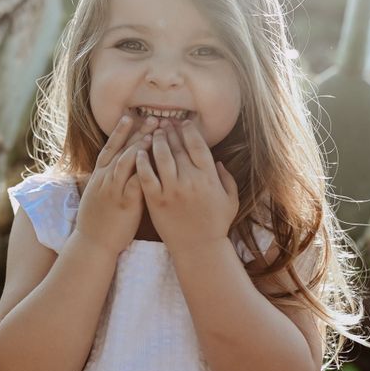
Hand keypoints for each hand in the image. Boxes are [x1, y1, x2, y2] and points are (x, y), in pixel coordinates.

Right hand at [76, 113, 158, 255]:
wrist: (92, 243)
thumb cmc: (100, 220)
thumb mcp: (99, 194)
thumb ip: (110, 179)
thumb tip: (121, 166)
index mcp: (99, 176)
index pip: (110, 147)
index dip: (120, 131)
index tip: (131, 116)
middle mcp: (105, 179)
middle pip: (121, 150)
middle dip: (136, 133)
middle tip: (152, 118)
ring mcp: (113, 190)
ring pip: (125, 162)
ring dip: (139, 146)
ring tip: (154, 133)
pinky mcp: (124, 203)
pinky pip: (133, 183)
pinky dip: (142, 170)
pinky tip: (152, 161)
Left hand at [135, 119, 238, 257]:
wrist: (199, 248)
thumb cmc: (216, 224)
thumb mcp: (230, 200)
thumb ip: (226, 179)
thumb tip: (218, 161)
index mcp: (209, 177)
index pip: (197, 144)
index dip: (189, 130)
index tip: (183, 122)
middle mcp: (190, 180)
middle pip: (177, 147)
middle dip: (170, 131)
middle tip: (164, 122)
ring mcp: (172, 190)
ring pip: (161, 156)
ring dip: (156, 141)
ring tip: (153, 133)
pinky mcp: (156, 200)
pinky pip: (146, 175)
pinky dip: (142, 161)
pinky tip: (139, 152)